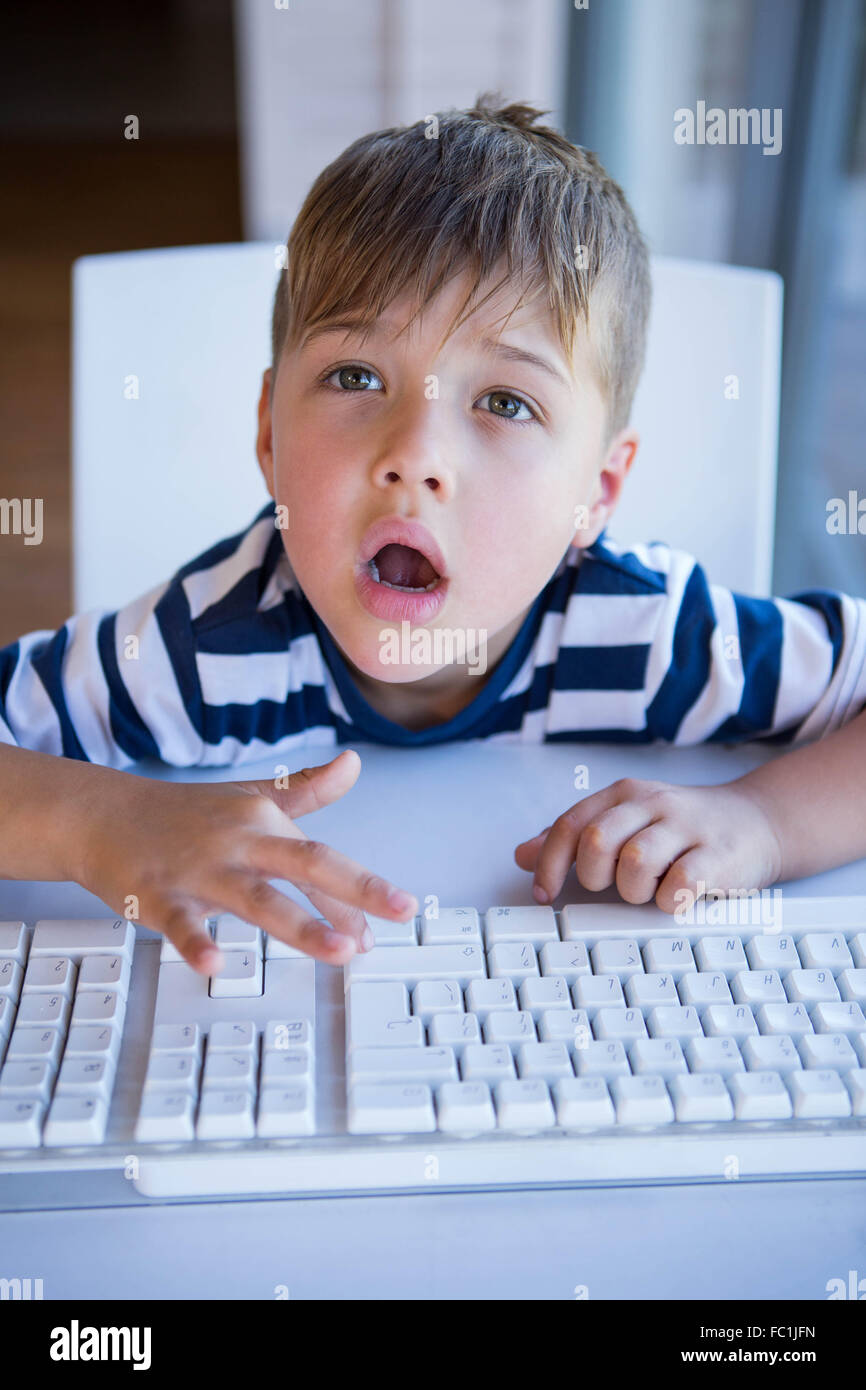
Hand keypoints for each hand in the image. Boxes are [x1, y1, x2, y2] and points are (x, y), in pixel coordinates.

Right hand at [78, 749, 415, 973]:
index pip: (323, 862)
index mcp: (264, 823)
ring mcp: (199, 871)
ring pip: (257, 900)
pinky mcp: (157, 896)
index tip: (390, 919)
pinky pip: (181, 924)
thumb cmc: (181, 813)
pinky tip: (216, 964)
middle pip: (306, 864)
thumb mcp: (248, 795)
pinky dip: (196, 942)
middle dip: (357, 889)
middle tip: (401, 912)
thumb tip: (354, 764)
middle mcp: (239, 844)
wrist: (100, 814)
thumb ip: (305, 790)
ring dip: (301, 925)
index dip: (360, 893)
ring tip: (339, 952)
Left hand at [514, 777, 782, 913]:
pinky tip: (676, 898)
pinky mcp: (720, 855)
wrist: (759, 821)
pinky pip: (680, 884)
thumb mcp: (627, 823)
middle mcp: (654, 803)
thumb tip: (521, 856)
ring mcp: (688, 827)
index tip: (543, 894)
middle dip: (594, 876)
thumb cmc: (683, 829)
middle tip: (611, 886)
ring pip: (635, 862)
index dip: (550, 863)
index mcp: (625, 794)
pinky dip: (670, 901)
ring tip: (648, 891)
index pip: (571, 824)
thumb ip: (576, 838)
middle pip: (598, 841)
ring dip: (633, 890)